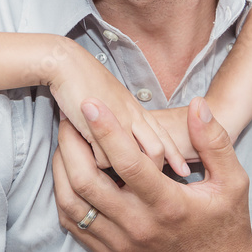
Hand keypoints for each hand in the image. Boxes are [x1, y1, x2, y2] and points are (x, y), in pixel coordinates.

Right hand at [47, 41, 187, 174]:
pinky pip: (104, 157)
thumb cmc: (86, 79)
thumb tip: (128, 133)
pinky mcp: (96, 128)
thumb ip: (124, 114)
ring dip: (130, 171)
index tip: (183, 170)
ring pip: (135, 156)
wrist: (68, 65)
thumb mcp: (113, 97)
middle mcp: (131, 115)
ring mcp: (116, 121)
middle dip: (158, 169)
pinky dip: (101, 166)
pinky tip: (95, 169)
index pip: (162, 134)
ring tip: (126, 186)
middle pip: (155, 148)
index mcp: (136, 108)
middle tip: (159, 186)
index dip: (174, 154)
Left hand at [52, 97, 251, 251]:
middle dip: (71, 144)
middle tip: (69, 118)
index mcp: (168, 204)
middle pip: (86, 181)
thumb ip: (214, 142)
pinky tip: (69, 171)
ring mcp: (121, 242)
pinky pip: (73, 223)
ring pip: (72, 203)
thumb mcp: (232, 182)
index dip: (106, 130)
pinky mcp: (110, 251)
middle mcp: (139, 225)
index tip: (90, 103)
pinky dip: (64, 194)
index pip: (128, 163)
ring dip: (61, 168)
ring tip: (66, 141)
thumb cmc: (224, 221)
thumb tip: (199, 105)